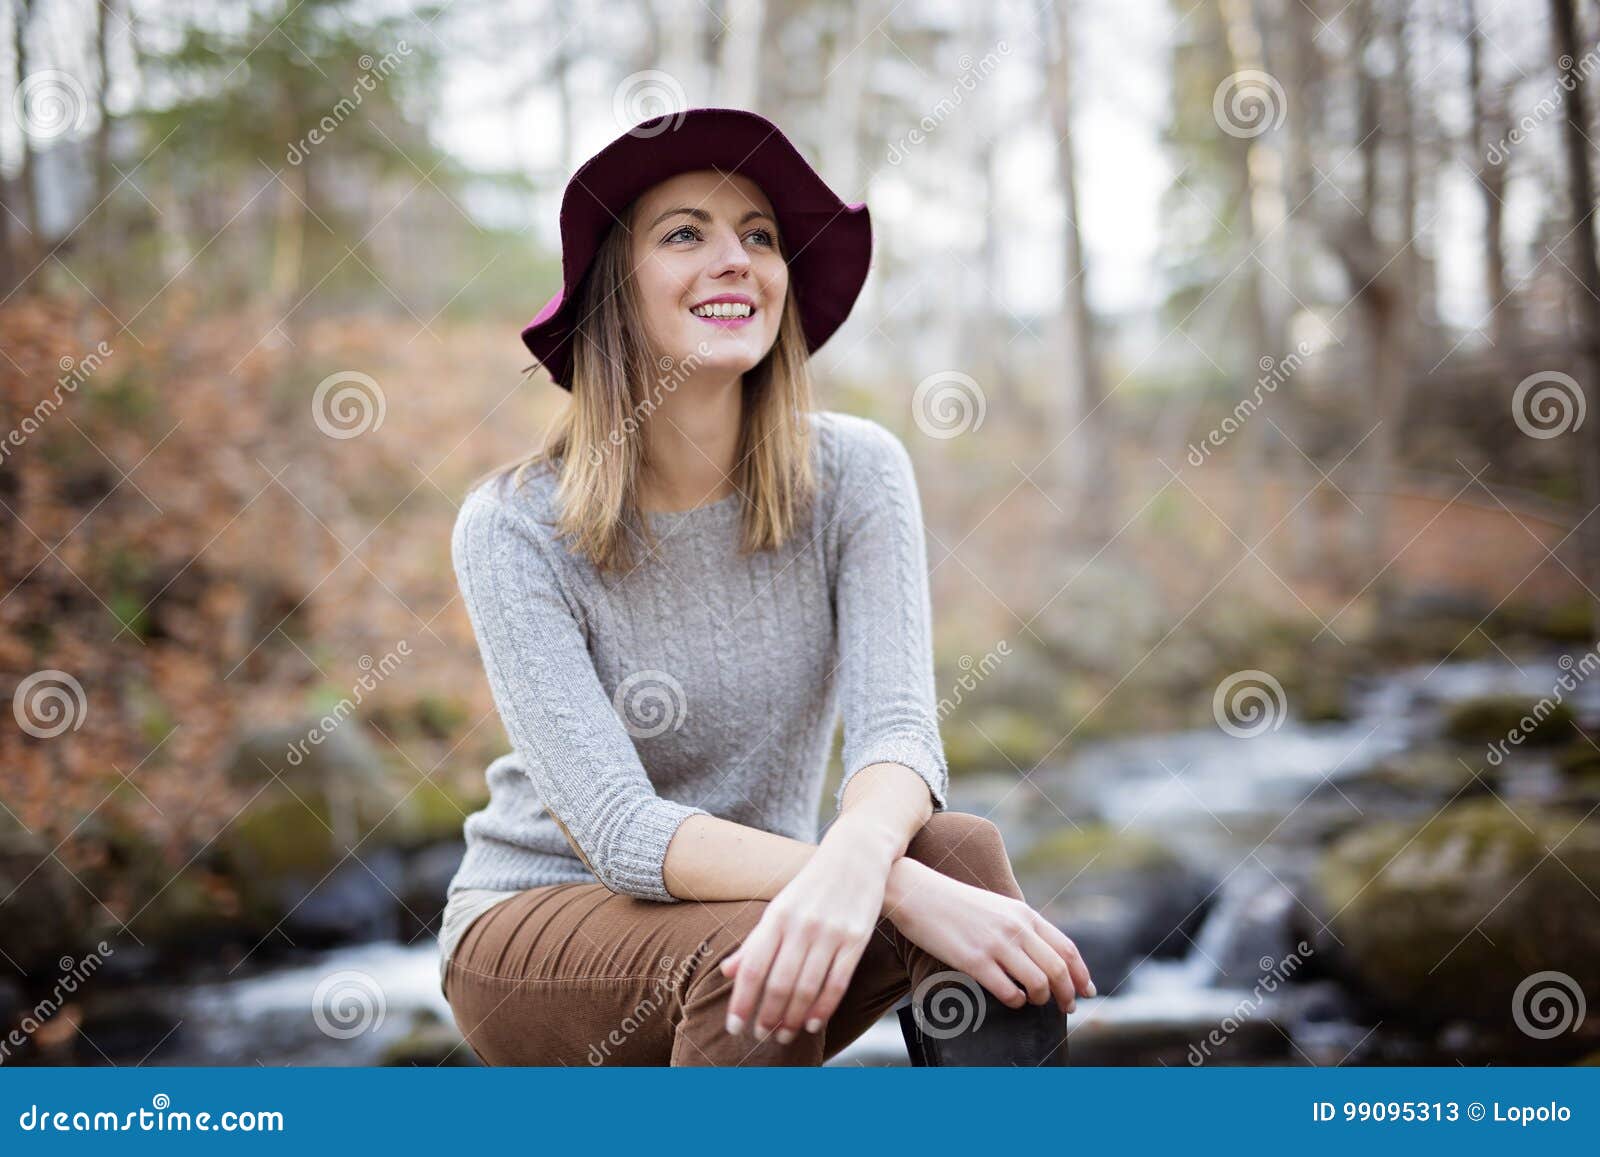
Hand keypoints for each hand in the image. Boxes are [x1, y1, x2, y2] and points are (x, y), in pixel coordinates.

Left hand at [718, 841, 887, 1040]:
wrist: (856, 855)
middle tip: (761, 1036)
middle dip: (768, 1016)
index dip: (741, 1001)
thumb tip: (727, 973)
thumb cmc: (812, 886)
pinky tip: (813, 1024)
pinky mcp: (856, 939)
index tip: (734, 1028)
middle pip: (779, 983)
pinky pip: (837, 983)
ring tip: (784, 1036)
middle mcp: (802, 925)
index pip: (753, 967)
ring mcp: (830, 933)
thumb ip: (755, 941)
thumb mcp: (779, 906)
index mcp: (777, 916)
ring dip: (793, 1019)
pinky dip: (823, 1009)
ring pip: (807, 987)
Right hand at [884, 857, 1093, 1011]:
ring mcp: (996, 944)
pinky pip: (1008, 991)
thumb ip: (1021, 926)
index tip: (1087, 991)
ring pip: (1039, 983)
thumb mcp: (997, 907)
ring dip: (1041, 999)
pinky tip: (1010, 999)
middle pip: (1059, 969)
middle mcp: (1016, 928)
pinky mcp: (975, 961)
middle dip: (1068, 994)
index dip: (1082, 974)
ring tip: (1032, 1000)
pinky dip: (1016, 1001)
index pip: (1067, 948)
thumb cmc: (955, 904)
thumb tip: (1042, 955)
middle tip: (1067, 1007)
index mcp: (1024, 914)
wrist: (918, 894)